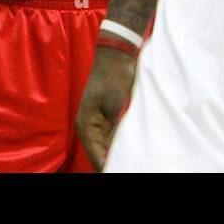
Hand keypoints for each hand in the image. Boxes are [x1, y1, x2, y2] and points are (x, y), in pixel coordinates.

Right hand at [75, 45, 136, 169]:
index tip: (129, 168)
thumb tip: (122, 155)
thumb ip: (118, 133)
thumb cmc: (114, 78)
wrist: (117, 55)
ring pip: (109, 149)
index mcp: (86, 127)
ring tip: (138, 159)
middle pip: (101, 156)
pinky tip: (138, 147)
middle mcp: (89, 129)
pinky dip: (123, 143)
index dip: (112, 167)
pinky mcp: (108, 120)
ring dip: (121, 153)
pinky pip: (114, 139)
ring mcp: (98, 125)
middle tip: (137, 165)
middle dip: (117, 161)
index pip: (97, 159)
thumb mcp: (118, 108)